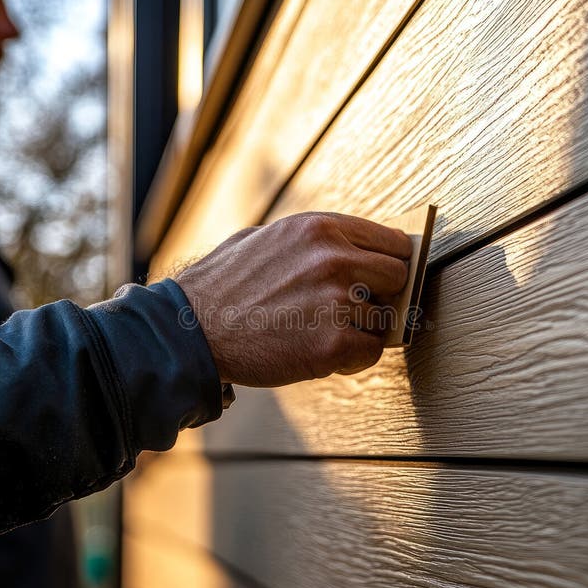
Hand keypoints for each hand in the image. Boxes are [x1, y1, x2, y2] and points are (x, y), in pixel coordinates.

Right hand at [175, 212, 410, 386]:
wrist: (190, 330)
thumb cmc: (223, 286)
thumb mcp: (265, 237)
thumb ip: (312, 240)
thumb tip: (351, 249)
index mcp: (320, 228)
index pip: (391, 241)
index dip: (390, 262)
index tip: (384, 276)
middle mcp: (334, 259)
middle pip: (398, 277)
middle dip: (382, 294)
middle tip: (355, 308)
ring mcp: (336, 302)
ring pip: (385, 319)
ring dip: (364, 329)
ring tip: (325, 332)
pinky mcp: (332, 345)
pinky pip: (370, 352)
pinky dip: (352, 358)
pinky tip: (321, 353)